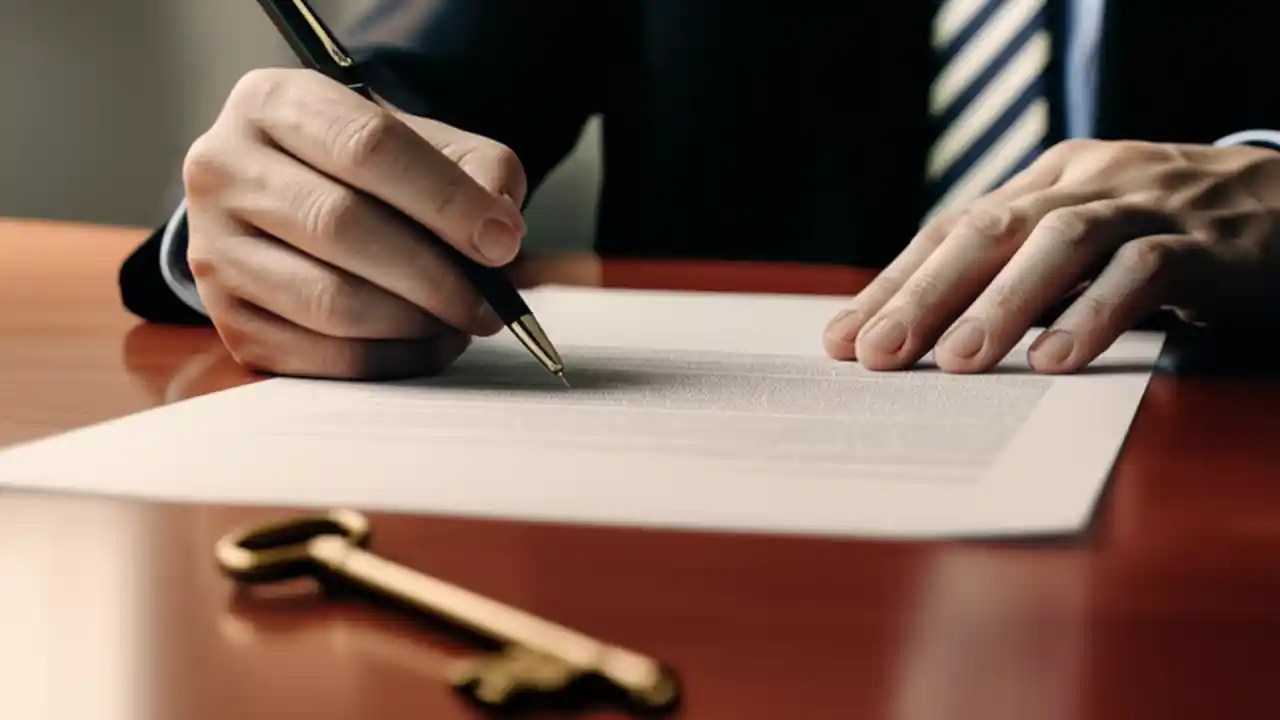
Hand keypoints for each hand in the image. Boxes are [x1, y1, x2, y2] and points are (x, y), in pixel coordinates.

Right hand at [182, 68, 528, 378]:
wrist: (296, 199)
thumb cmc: (370, 170)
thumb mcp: (426, 140)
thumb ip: (476, 167)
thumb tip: (497, 234)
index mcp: (273, 102)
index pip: (366, 145)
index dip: (444, 199)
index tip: (502, 240)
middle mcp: (224, 168)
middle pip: (340, 225)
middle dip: (435, 273)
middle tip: (490, 301)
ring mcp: (213, 248)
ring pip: (328, 300)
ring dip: (414, 322)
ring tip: (463, 320)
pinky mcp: (227, 319)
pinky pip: (319, 357)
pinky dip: (390, 360)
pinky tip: (429, 343)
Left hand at [823, 138, 1279, 372]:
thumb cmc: (1170, 235)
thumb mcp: (1087, 242)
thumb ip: (1020, 276)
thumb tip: (928, 336)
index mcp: (1049, 180)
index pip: (953, 228)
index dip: (895, 282)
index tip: (842, 338)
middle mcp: (1088, 181)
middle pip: (989, 230)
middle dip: (924, 295)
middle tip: (875, 355)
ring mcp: (1148, 204)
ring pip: (1061, 243)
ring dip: (1001, 305)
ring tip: (954, 363)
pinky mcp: (1207, 241)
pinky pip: (1143, 271)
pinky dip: (1095, 315)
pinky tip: (1055, 361)